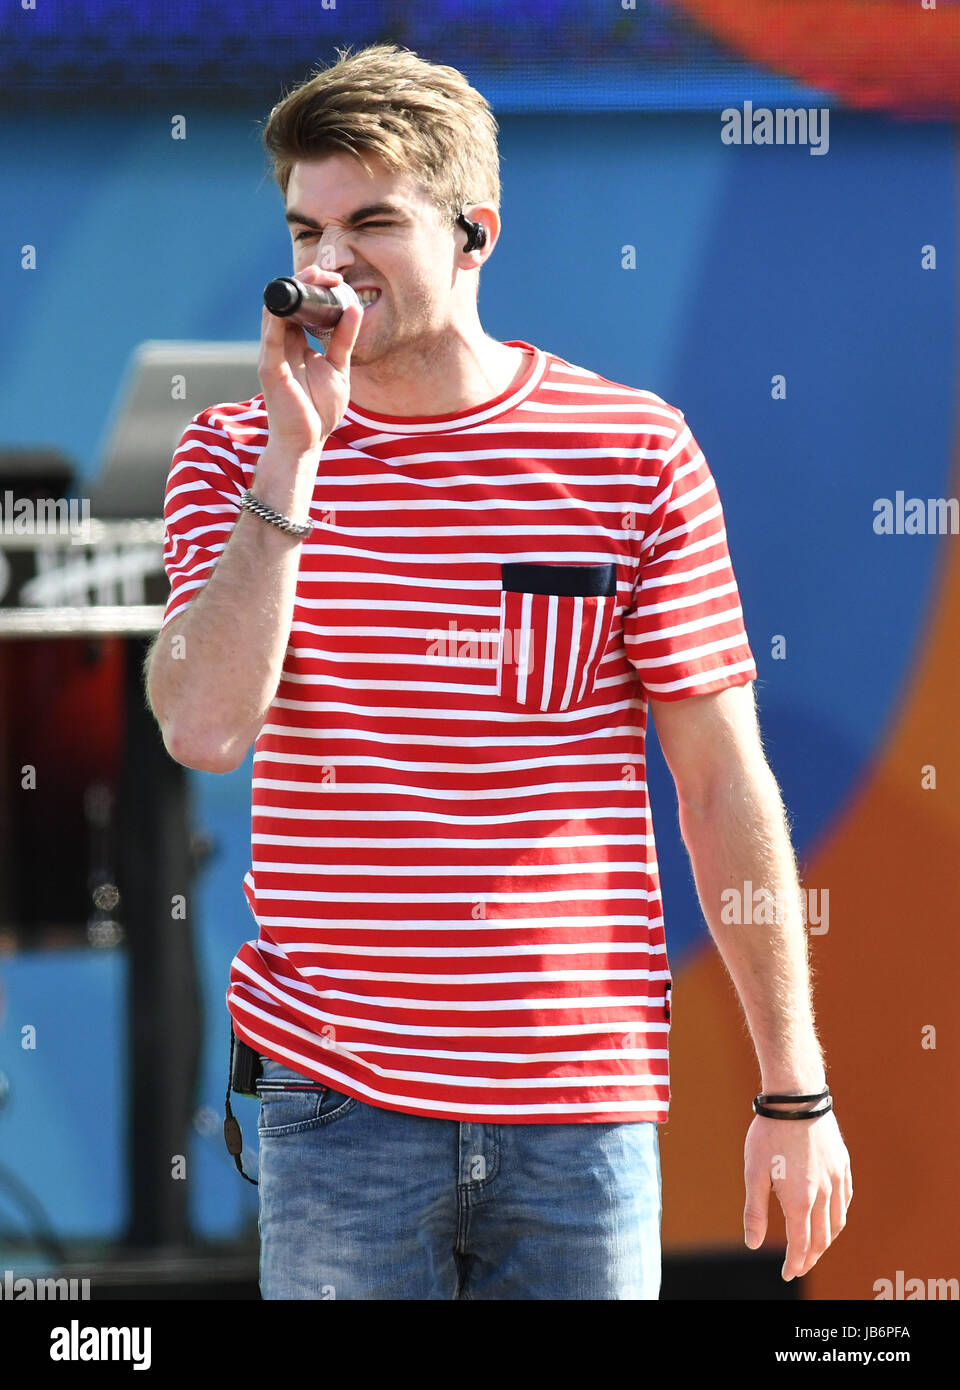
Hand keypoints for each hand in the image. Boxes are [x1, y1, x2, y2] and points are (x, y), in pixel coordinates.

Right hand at [257, 265, 362, 457]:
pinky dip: (276, 319)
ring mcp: (272, 356)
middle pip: (285, 303)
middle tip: (328, 273)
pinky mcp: (270, 370)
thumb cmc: (318, 409)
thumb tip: (354, 308)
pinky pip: (270, 339)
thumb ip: (343, 339)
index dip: (313, 286)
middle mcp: (280, 345)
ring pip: (274, 313)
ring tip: (313, 277)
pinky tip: (287, 304)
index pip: (298, 306)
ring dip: (291, 292)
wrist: (307, 443)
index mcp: (295, 343)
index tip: (336, 279)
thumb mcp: (338, 368)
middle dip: (303, 281)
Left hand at [743, 1109, 851, 1279]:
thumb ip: (755, 1211)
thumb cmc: (769, 1134)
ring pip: (837, 1222)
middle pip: (822, 1238)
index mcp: (800, 1200)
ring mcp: (837, 1179)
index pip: (801, 1244)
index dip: (795, 1263)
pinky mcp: (842, 1164)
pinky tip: (832, 1217)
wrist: (795, 1098)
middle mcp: (823, 1194)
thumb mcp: (754, 1172)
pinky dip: (839, 1216)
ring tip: (816, 1247)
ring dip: (827, 1240)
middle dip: (811, 1257)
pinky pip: (845, 1200)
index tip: (788, 1274)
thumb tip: (753, 1244)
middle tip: (800, 1266)